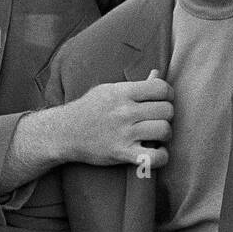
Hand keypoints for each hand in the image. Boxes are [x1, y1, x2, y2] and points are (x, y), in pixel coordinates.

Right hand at [52, 71, 173, 166]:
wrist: (64, 133)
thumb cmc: (89, 109)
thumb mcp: (108, 90)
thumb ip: (135, 85)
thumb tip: (157, 74)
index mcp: (122, 92)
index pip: (161, 88)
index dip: (168, 94)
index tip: (162, 100)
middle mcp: (124, 111)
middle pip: (166, 110)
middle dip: (167, 115)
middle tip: (158, 119)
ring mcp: (123, 133)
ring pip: (164, 130)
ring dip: (165, 135)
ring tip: (156, 136)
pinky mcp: (121, 153)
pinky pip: (154, 157)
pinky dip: (161, 157)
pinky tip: (156, 152)